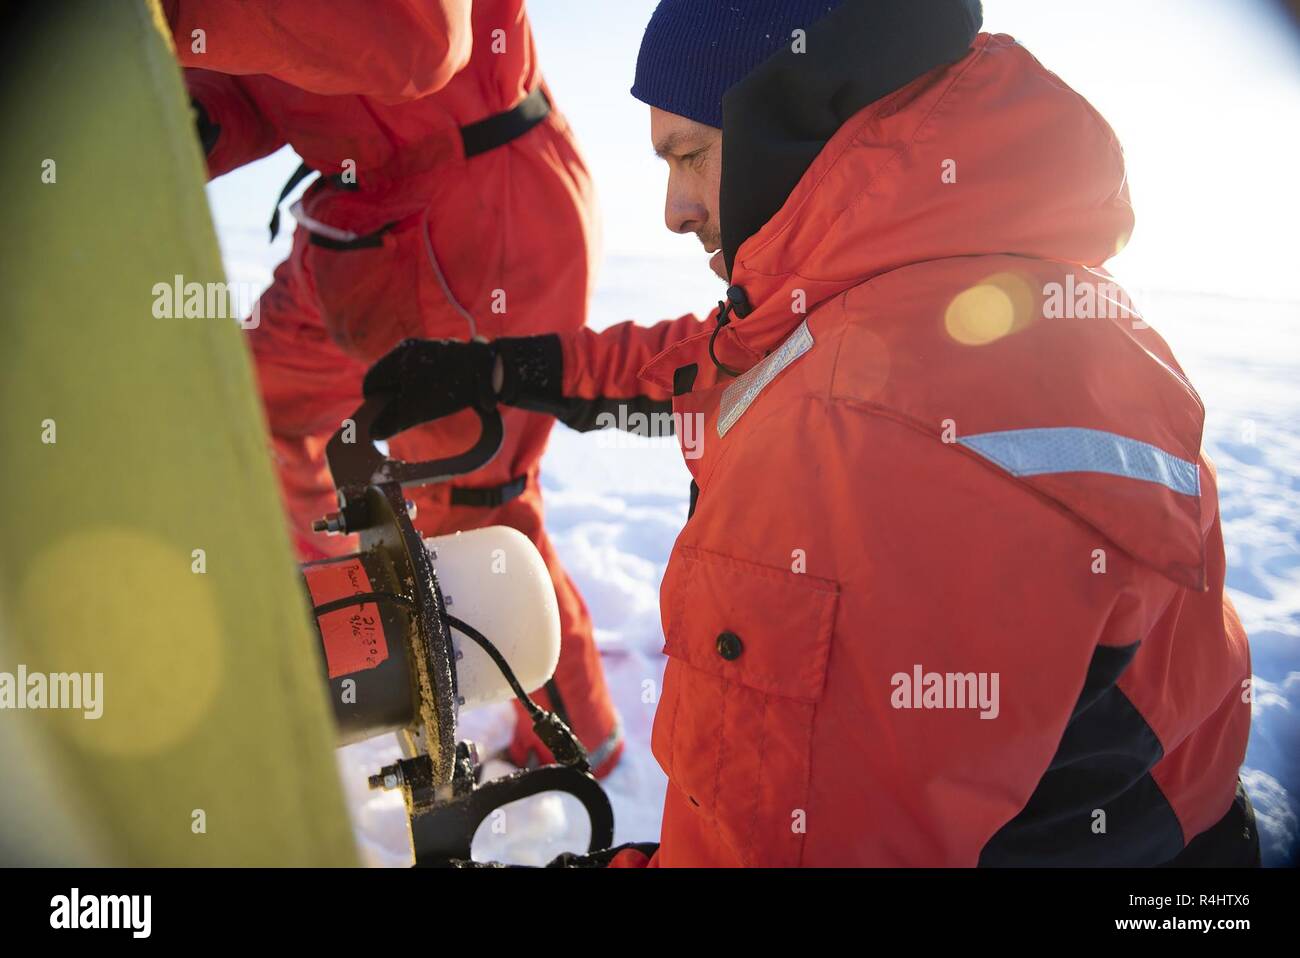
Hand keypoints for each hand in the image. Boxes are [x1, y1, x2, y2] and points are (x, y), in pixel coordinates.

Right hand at [363, 338, 497, 439]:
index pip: (372, 381)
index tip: (382, 419)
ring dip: (410, 395)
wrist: (488, 370)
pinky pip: (425, 373)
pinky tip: (438, 398)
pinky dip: (426, 388)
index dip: (374, 403)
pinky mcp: (444, 354)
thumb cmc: (447, 388)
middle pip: (390, 379)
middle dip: (393, 400)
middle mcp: (409, 349)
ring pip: (408, 377)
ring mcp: (427, 350)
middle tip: (402, 417)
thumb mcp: (415, 410)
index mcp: (396, 357)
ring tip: (422, 410)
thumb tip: (373, 433)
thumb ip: (391, 422)